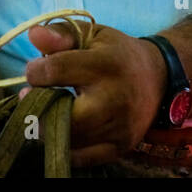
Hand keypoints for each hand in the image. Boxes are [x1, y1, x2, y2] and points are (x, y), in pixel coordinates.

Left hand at [24, 22, 167, 166]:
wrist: (158, 77)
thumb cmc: (117, 53)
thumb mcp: (92, 34)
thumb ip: (61, 33)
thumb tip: (33, 34)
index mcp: (107, 64)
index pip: (56, 70)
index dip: (35, 71)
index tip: (35, 71)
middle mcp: (115, 98)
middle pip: (63, 116)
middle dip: (39, 108)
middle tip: (33, 98)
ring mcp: (119, 127)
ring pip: (69, 140)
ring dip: (47, 127)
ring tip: (47, 110)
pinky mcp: (120, 147)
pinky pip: (80, 158)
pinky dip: (64, 146)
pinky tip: (62, 128)